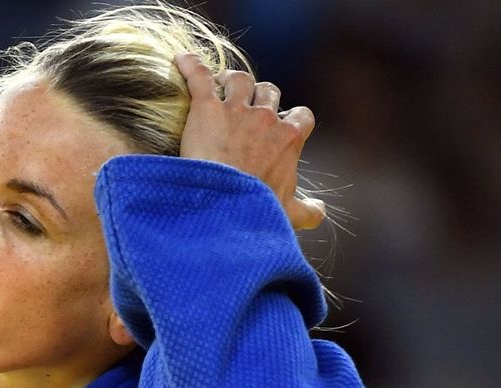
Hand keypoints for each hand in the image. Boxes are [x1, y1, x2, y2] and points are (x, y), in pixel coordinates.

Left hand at [173, 54, 325, 231]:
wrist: (224, 206)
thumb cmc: (257, 211)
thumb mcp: (288, 214)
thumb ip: (307, 211)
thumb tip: (319, 211)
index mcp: (288, 138)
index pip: (301, 116)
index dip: (291, 120)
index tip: (280, 128)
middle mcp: (265, 118)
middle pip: (268, 93)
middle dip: (260, 97)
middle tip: (245, 108)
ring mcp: (236, 111)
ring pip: (240, 80)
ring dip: (232, 80)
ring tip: (220, 86)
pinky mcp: (206, 109)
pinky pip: (199, 77)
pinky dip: (190, 66)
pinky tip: (180, 60)